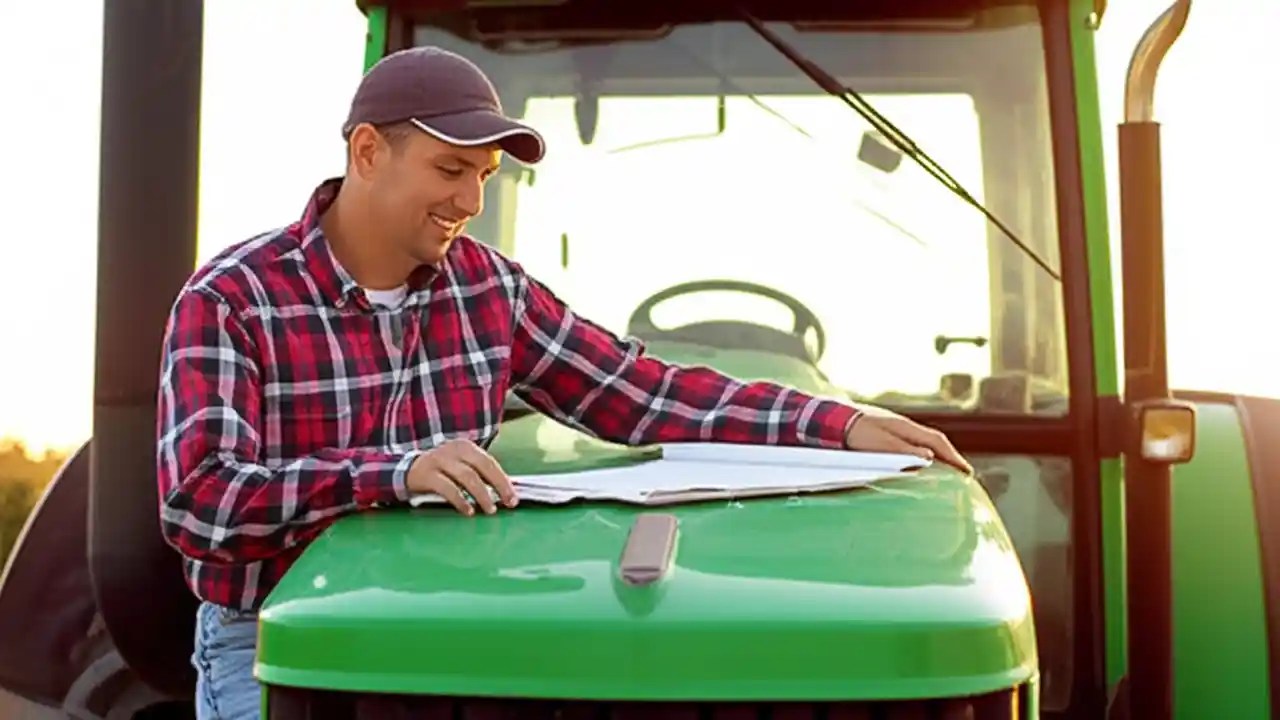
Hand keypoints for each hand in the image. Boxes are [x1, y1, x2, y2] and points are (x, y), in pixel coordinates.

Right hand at [406, 439, 517, 515]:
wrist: (408, 470)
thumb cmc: (442, 471)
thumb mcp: (461, 466)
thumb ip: (479, 474)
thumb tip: (505, 492)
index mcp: (466, 447)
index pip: (490, 462)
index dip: (503, 481)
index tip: (513, 498)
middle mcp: (454, 449)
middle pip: (482, 466)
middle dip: (498, 486)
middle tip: (506, 504)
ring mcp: (439, 460)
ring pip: (467, 477)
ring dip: (481, 495)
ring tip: (489, 510)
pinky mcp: (427, 474)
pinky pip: (448, 488)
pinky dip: (460, 500)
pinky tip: (468, 511)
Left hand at [844, 405, 972, 475]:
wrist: (829, 418)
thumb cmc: (853, 431)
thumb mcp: (879, 443)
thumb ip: (903, 450)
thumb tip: (929, 457)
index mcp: (904, 427)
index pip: (937, 442)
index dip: (953, 457)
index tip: (967, 472)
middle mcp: (901, 426)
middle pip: (933, 442)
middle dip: (949, 457)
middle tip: (962, 474)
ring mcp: (891, 429)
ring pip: (920, 444)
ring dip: (935, 457)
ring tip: (945, 473)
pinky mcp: (880, 435)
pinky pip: (908, 447)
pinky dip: (919, 456)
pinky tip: (917, 466)